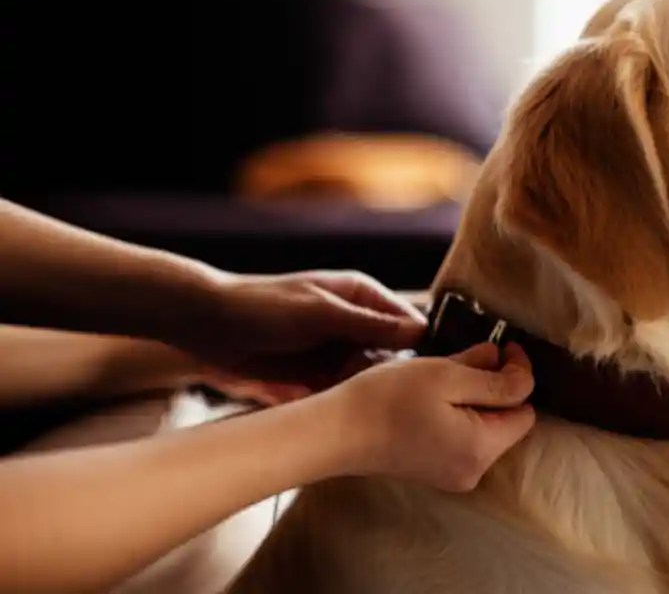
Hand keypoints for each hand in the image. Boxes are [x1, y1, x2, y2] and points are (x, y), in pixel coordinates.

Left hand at [172, 270, 426, 386]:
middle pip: (394, 356)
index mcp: (363, 296)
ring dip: (366, 392)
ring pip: (369, 378)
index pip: (410, 323)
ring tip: (359, 404)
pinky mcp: (317, 375)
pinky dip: (343, 403)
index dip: (422, 349)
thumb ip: (369, 324)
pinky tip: (339, 411)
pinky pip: (343, 392)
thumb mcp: (320, 313)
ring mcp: (337, 350)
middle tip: (385, 394)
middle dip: (391, 376)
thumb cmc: (261, 305)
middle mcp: (355, 323)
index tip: (425, 377)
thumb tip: (420, 332)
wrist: (205, 324)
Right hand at [330, 342, 535, 489]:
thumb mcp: (447, 376)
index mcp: (481, 449)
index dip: (519, 375)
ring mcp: (453, 476)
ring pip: (485, 428)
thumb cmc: (387, 400)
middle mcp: (473, 471)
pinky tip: (436, 396)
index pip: (526, 411)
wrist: (335, 432)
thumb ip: (491, 376)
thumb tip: (517, 369)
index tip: (502, 346)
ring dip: (476, 397)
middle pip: (507, 421)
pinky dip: (459, 414)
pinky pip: (463, 438)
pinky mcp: (435, 472)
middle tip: (473, 355)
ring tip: (450, 373)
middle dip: (496, 386)